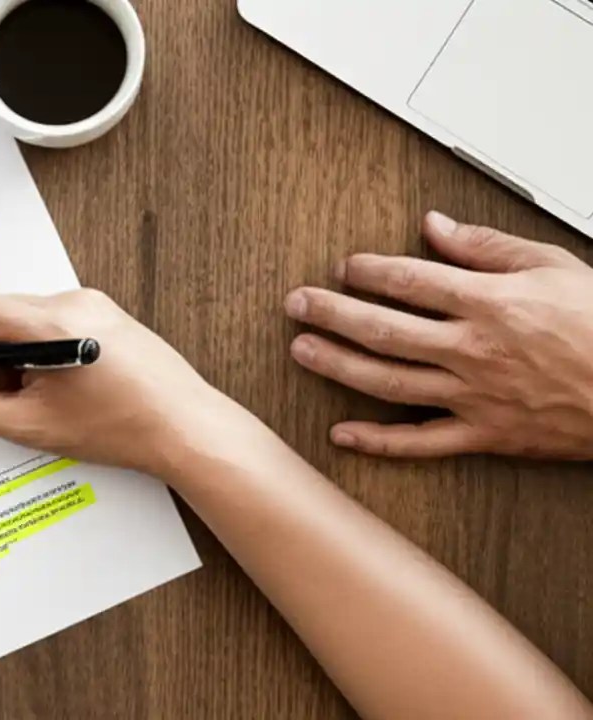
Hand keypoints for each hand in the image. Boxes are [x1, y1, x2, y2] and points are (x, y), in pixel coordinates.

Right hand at [0, 289, 248, 475]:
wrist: (185, 428)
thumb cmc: (118, 430)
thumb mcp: (31, 427)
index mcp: (54, 324)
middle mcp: (73, 302)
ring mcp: (92, 303)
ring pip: (21, 318)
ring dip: (6, 354)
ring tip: (21, 400)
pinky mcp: (104, 313)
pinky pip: (49, 321)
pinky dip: (31, 351)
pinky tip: (46, 389)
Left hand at [285, 211, 592, 458]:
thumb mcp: (554, 266)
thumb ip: (487, 247)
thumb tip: (435, 226)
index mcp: (489, 303)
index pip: (409, 282)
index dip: (367, 272)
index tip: (342, 267)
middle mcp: (472, 349)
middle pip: (383, 329)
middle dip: (332, 313)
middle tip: (297, 303)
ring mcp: (474, 396)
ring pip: (388, 381)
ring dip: (337, 365)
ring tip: (301, 349)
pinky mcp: (484, 435)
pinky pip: (420, 443)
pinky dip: (377, 441)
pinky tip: (341, 433)